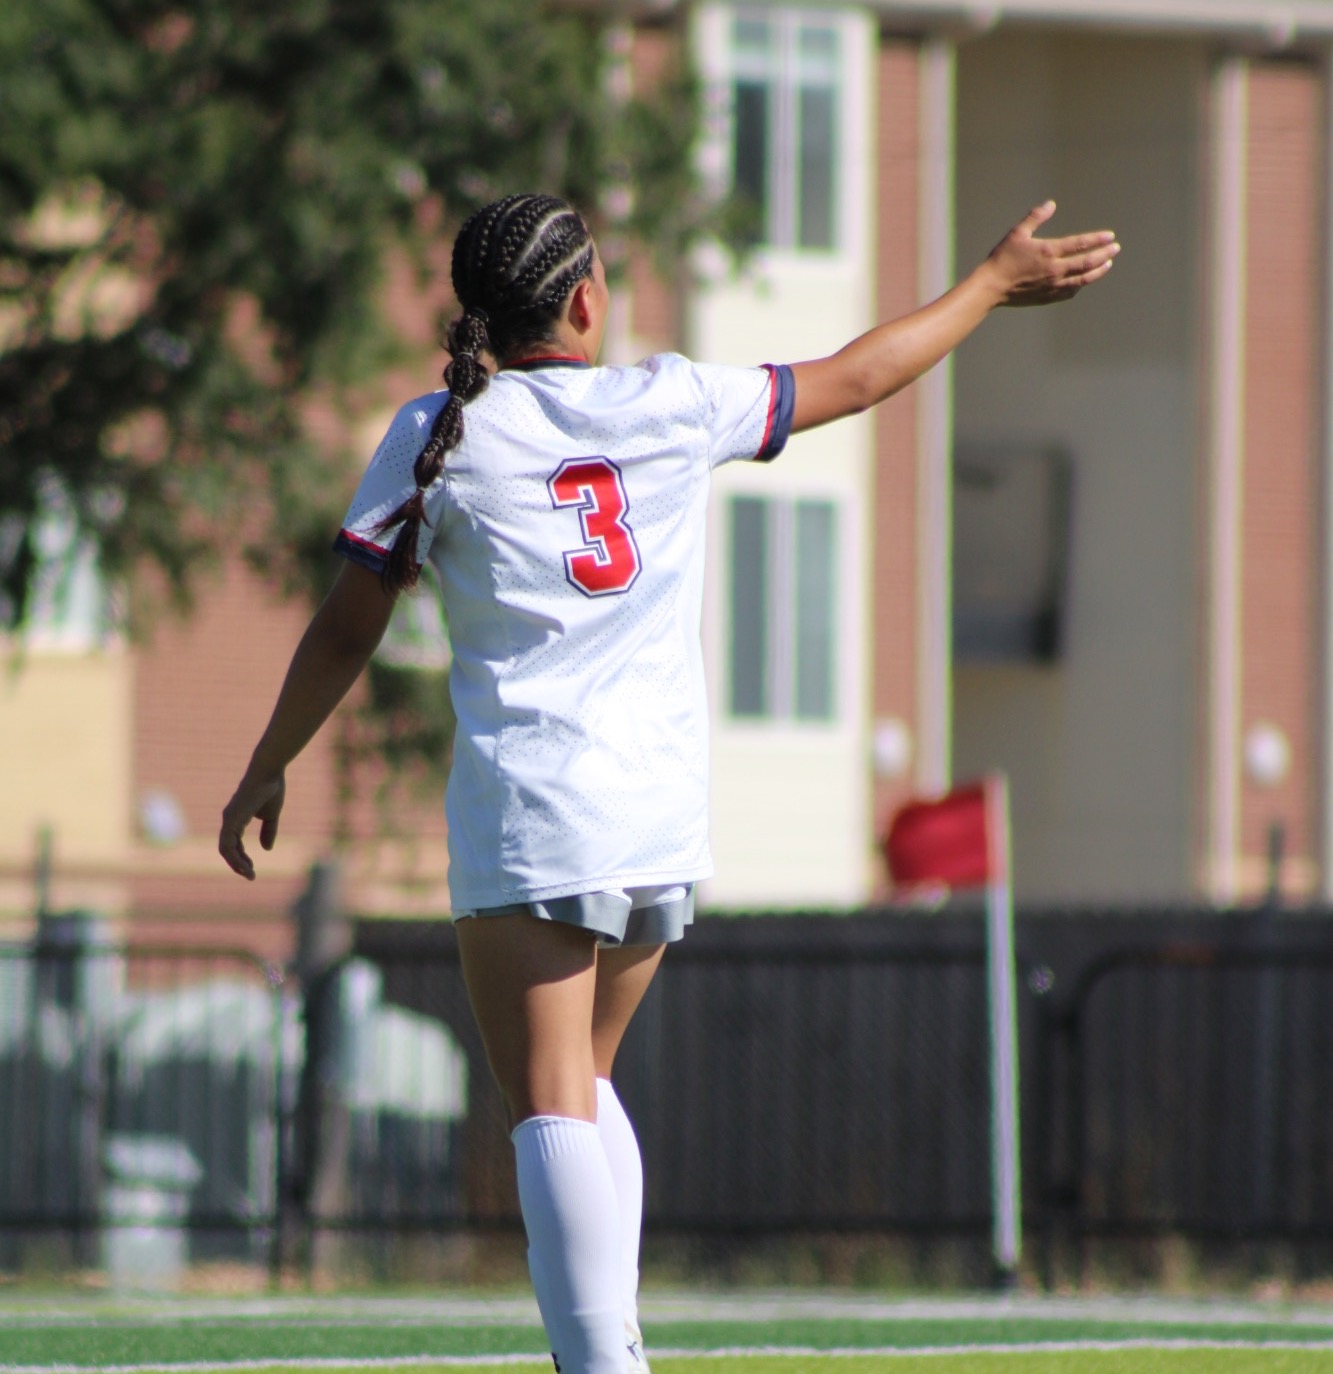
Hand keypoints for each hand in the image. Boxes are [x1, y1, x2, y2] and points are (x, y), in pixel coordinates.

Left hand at [219, 768, 285, 879]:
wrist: (269, 772)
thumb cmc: (271, 789)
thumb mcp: (271, 815)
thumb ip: (268, 831)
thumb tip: (266, 849)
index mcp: (237, 818)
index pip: (233, 844)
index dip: (242, 858)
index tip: (252, 868)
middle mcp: (229, 819)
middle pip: (227, 849)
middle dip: (237, 864)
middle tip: (250, 876)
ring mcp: (228, 819)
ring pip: (226, 849)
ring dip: (236, 864)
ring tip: (249, 874)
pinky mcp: (231, 819)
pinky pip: (228, 844)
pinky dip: (235, 857)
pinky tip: (246, 864)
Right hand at [984, 201, 1119, 305]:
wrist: (991, 287)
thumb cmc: (1002, 258)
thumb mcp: (1017, 233)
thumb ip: (1035, 217)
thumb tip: (1051, 204)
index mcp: (1048, 251)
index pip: (1080, 244)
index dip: (1097, 239)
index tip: (1109, 236)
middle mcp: (1054, 269)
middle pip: (1087, 262)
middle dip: (1104, 254)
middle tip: (1115, 249)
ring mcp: (1052, 285)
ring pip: (1082, 279)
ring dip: (1097, 272)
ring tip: (1107, 265)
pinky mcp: (1047, 297)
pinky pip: (1070, 292)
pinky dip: (1080, 285)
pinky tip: (1084, 280)